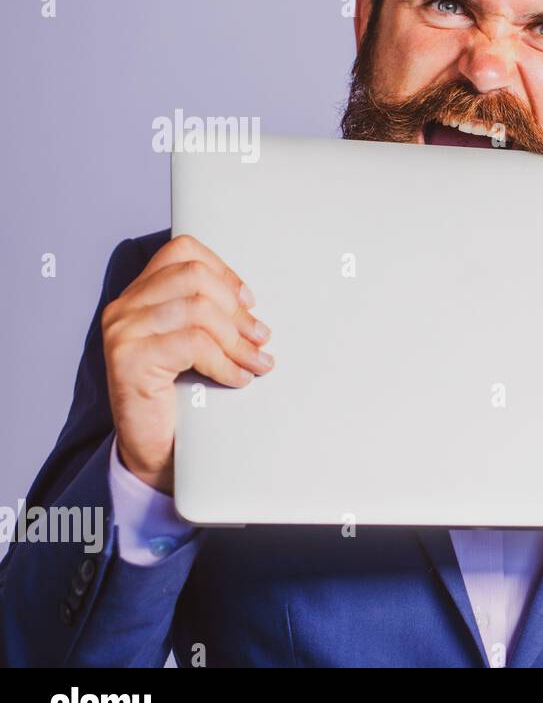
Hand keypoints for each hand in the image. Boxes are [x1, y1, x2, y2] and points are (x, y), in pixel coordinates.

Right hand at [101, 234, 273, 493]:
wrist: (154, 450)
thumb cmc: (180, 396)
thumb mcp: (197, 346)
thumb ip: (210, 316)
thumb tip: (253, 307)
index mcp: (140, 296)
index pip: (182, 252)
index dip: (224, 271)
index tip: (249, 301)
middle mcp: (124, 308)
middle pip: (194, 278)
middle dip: (236, 310)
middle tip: (260, 339)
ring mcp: (123, 332)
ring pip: (197, 310)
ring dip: (237, 339)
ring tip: (255, 362)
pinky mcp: (129, 359)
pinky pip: (193, 344)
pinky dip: (224, 362)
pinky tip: (237, 378)